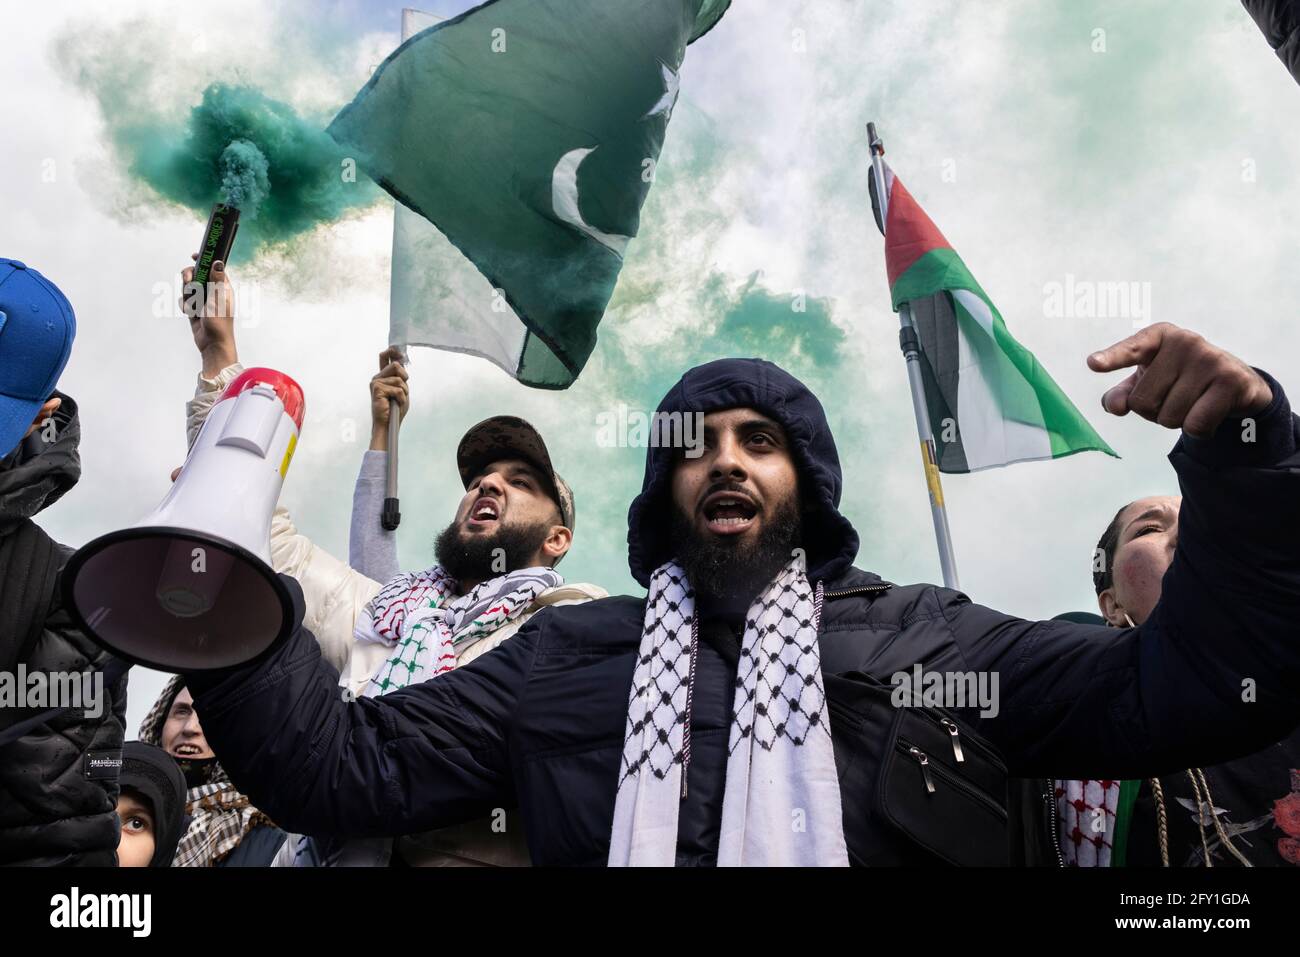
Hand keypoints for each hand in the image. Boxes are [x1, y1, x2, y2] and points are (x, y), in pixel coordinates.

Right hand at [180, 253, 237, 377]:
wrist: (212, 344)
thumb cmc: (220, 323)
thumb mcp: (218, 299)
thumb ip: (217, 280)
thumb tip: (218, 262)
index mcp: (223, 287)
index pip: (212, 268)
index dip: (203, 260)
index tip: (194, 256)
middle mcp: (213, 292)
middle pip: (196, 274)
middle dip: (190, 277)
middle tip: (189, 281)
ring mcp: (202, 300)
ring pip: (188, 288)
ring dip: (188, 295)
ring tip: (194, 305)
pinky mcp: (194, 308)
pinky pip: (184, 300)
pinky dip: (185, 306)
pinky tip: (191, 314)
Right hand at [369, 346, 408, 450]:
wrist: (389, 423)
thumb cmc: (395, 408)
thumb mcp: (402, 389)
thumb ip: (401, 377)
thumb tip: (400, 361)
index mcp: (383, 376)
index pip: (384, 358)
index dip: (392, 351)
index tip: (399, 350)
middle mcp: (378, 377)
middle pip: (396, 365)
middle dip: (404, 378)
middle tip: (402, 391)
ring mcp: (376, 382)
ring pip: (399, 379)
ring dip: (404, 392)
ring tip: (398, 400)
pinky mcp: (377, 388)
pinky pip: (398, 389)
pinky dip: (401, 398)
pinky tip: (395, 404)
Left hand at [1088, 322, 1272, 438]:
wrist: (1236, 383)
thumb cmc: (1181, 380)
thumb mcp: (1148, 381)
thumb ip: (1123, 394)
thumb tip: (1114, 406)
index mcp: (1158, 337)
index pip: (1131, 349)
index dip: (1112, 359)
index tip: (1093, 364)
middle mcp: (1184, 341)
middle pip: (1142, 402)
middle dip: (1154, 412)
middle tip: (1175, 397)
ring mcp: (1209, 359)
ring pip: (1169, 417)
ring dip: (1177, 421)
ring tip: (1193, 402)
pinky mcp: (1230, 380)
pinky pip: (1195, 425)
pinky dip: (1199, 430)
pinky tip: (1210, 411)